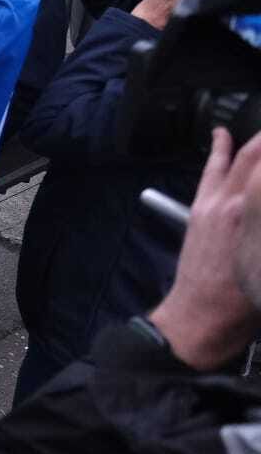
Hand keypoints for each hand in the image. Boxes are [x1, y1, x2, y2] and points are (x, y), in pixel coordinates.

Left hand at [148, 128, 260, 368]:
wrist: (200, 318)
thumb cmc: (243, 303)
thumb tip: (257, 205)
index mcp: (256, 216)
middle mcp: (239, 204)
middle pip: (260, 158)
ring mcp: (216, 203)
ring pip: (242, 159)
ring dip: (259, 142)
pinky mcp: (200, 209)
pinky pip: (212, 171)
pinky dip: (219, 150)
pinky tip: (221, 134)